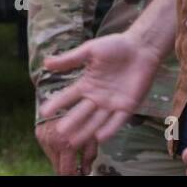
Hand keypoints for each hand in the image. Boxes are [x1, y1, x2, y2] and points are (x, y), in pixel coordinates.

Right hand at [35, 116, 97, 175]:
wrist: (60, 92)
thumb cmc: (82, 110)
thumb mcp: (91, 131)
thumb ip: (89, 154)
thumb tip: (86, 170)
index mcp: (66, 144)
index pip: (66, 171)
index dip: (74, 175)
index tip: (80, 175)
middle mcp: (52, 143)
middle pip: (58, 167)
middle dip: (67, 169)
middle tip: (75, 168)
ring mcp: (43, 138)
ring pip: (52, 158)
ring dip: (61, 158)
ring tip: (70, 154)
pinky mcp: (38, 132)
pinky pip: (47, 147)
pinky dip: (54, 149)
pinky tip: (62, 144)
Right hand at [39, 33, 159, 146]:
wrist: (142, 47)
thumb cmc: (116, 45)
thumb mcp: (90, 50)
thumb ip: (70, 59)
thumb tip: (46, 63)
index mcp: (87, 84)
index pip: (69, 96)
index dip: (58, 104)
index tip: (44, 112)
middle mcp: (97, 97)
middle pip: (82, 112)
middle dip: (71, 122)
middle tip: (59, 133)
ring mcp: (112, 103)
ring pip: (96, 120)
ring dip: (86, 131)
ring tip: (74, 141)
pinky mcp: (128, 106)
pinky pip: (117, 120)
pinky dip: (109, 129)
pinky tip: (100, 138)